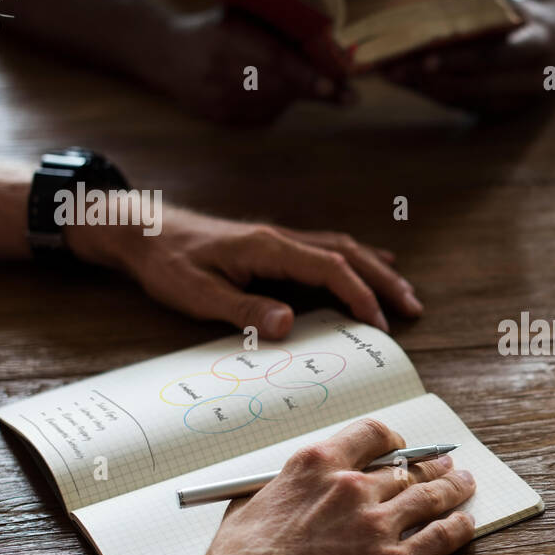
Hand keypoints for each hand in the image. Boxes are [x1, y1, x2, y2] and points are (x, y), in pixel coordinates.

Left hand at [65, 206, 420, 335]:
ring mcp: (279, 239)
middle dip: (383, 282)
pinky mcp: (273, 246)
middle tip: (412, 308)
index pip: (329, 269)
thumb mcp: (196, 293)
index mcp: (267, 247)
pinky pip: (326, 249)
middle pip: (348, 254)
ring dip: (376, 271)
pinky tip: (371, 265)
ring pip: (343, 249)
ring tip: (403, 293)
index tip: (380, 323)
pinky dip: (356, 260)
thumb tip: (288, 324)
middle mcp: (280, 238)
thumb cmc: (166, 262)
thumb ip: (243, 309)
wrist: (141, 231)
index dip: (359, 295)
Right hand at [152, 8, 349, 123]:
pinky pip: (261, 117)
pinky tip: (278, 93)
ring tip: (319, 89)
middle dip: (315, 91)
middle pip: (278, 87)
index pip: (272, 60)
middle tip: (347, 95)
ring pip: (273, 105)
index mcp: (223, 39)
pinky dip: (278, 106)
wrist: (164, 52)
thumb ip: (272, 23)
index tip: (332, 85)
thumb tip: (324, 35)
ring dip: (299, 97)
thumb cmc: (211, 26)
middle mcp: (218, 71)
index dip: (304, 75)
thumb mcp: (238, 13)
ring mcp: (217, 99)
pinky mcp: (219, 118)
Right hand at [198, 418, 475, 554]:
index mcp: (316, 466)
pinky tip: (465, 524)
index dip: (393, 440)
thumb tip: (291, 488)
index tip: (400, 447)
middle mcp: (351, 487)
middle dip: (430, 466)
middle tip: (445, 466)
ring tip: (465, 485)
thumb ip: (281, 490)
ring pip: (430, 496)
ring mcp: (376, 524)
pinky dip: (458, 528)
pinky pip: (440, 537)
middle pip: (406, 468)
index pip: (371, 434)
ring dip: (453, 488)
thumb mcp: (248, 507)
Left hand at [381, 0, 554, 116]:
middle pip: (477, 86)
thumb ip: (467, 3)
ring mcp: (521, 102)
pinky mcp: (507, 113)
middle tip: (394, 71)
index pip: (497, 57)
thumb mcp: (504, 0)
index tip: (426, 59)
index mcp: (539, 46)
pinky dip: (437, 94)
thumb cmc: (525, 15)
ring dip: (427, 90)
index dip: (462, 61)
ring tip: (392, 75)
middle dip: (433, 80)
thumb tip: (422, 13)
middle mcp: (534, 81)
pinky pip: (467, 107)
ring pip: (468, 101)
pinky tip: (410, 83)